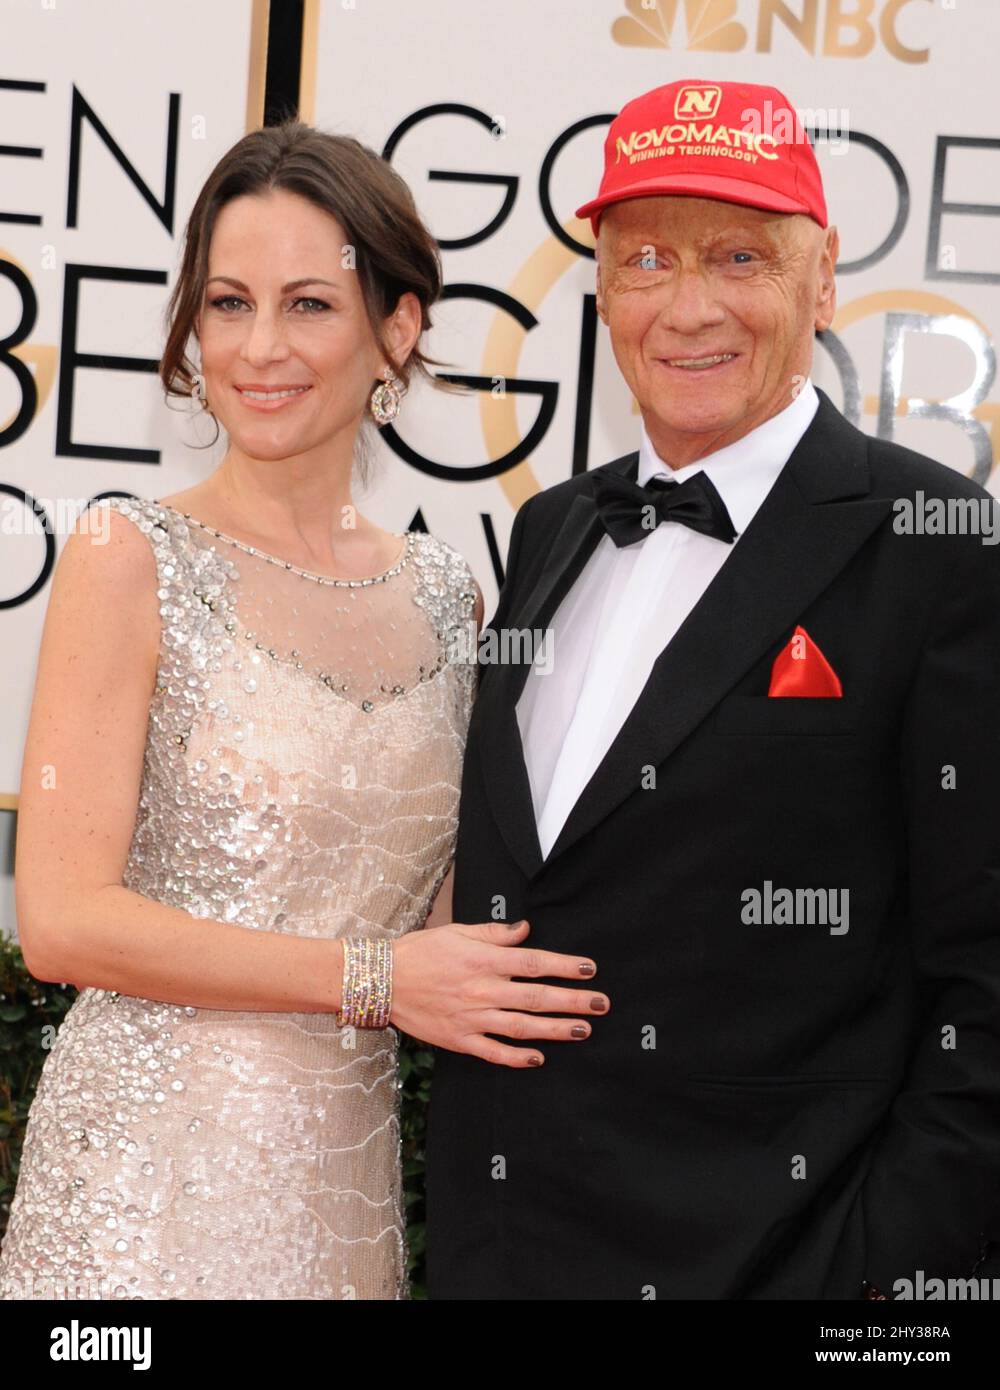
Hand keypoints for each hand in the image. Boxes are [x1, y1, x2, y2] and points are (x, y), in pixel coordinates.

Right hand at [390, 918, 608, 1067]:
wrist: (381, 980)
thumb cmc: (420, 952)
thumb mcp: (458, 932)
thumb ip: (494, 934)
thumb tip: (526, 930)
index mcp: (484, 961)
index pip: (534, 963)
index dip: (565, 966)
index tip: (590, 969)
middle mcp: (482, 990)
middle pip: (536, 997)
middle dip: (573, 1002)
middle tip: (601, 1005)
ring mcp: (471, 1018)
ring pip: (522, 1027)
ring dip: (555, 1030)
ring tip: (583, 1031)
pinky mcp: (459, 1039)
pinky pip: (493, 1052)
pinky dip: (517, 1057)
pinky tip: (538, 1059)